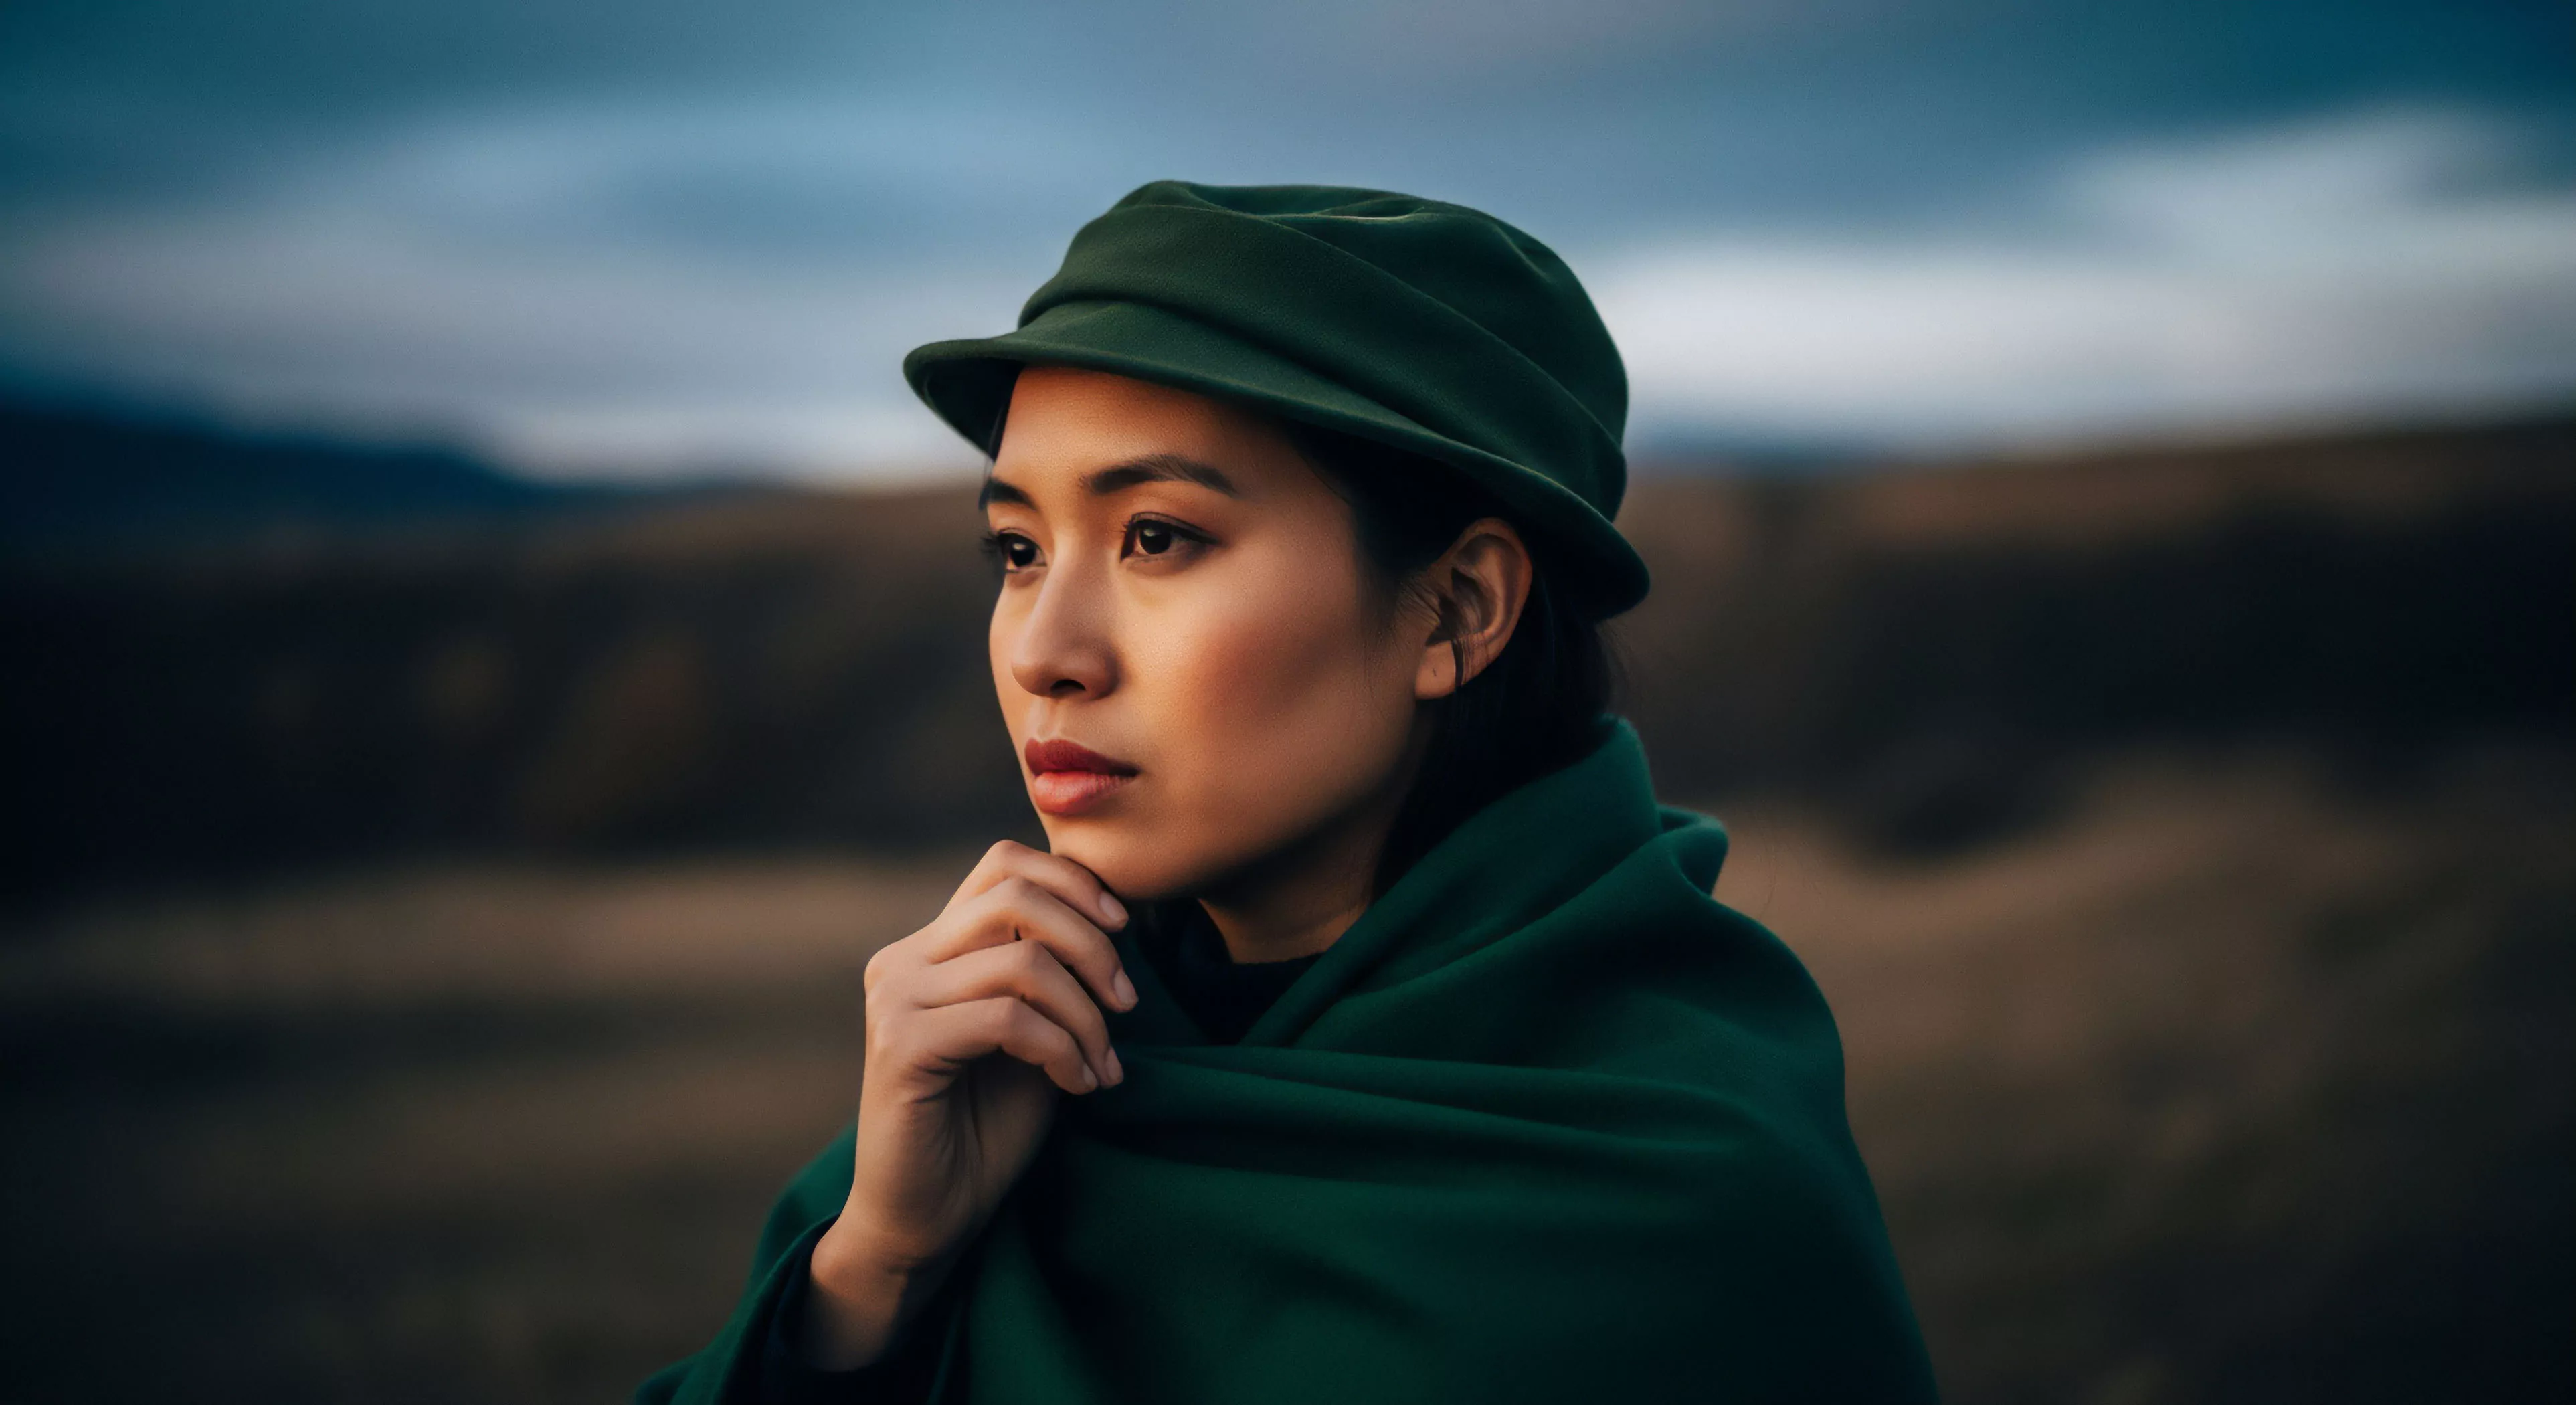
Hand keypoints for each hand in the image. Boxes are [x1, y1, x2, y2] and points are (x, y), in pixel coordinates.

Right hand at [801, 841, 1135, 1367]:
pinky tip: (1077, 1085)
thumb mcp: (1033, 1033)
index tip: (1124, 930)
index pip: (1004, 863)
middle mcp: (904, 959)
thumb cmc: (986, 1127)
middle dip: (1093, 945)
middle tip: (1128, 1006)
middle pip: (1017, 895)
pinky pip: (1009, 1019)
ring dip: (1086, 1014)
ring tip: (1103, 1064)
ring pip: (1023, 960)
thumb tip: (1113, 918)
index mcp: (932, 945)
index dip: (1074, 882)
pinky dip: (1063, 1049)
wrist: (928, 1217)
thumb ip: (1051, 972)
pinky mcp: (901, 1045)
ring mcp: (896, 998)